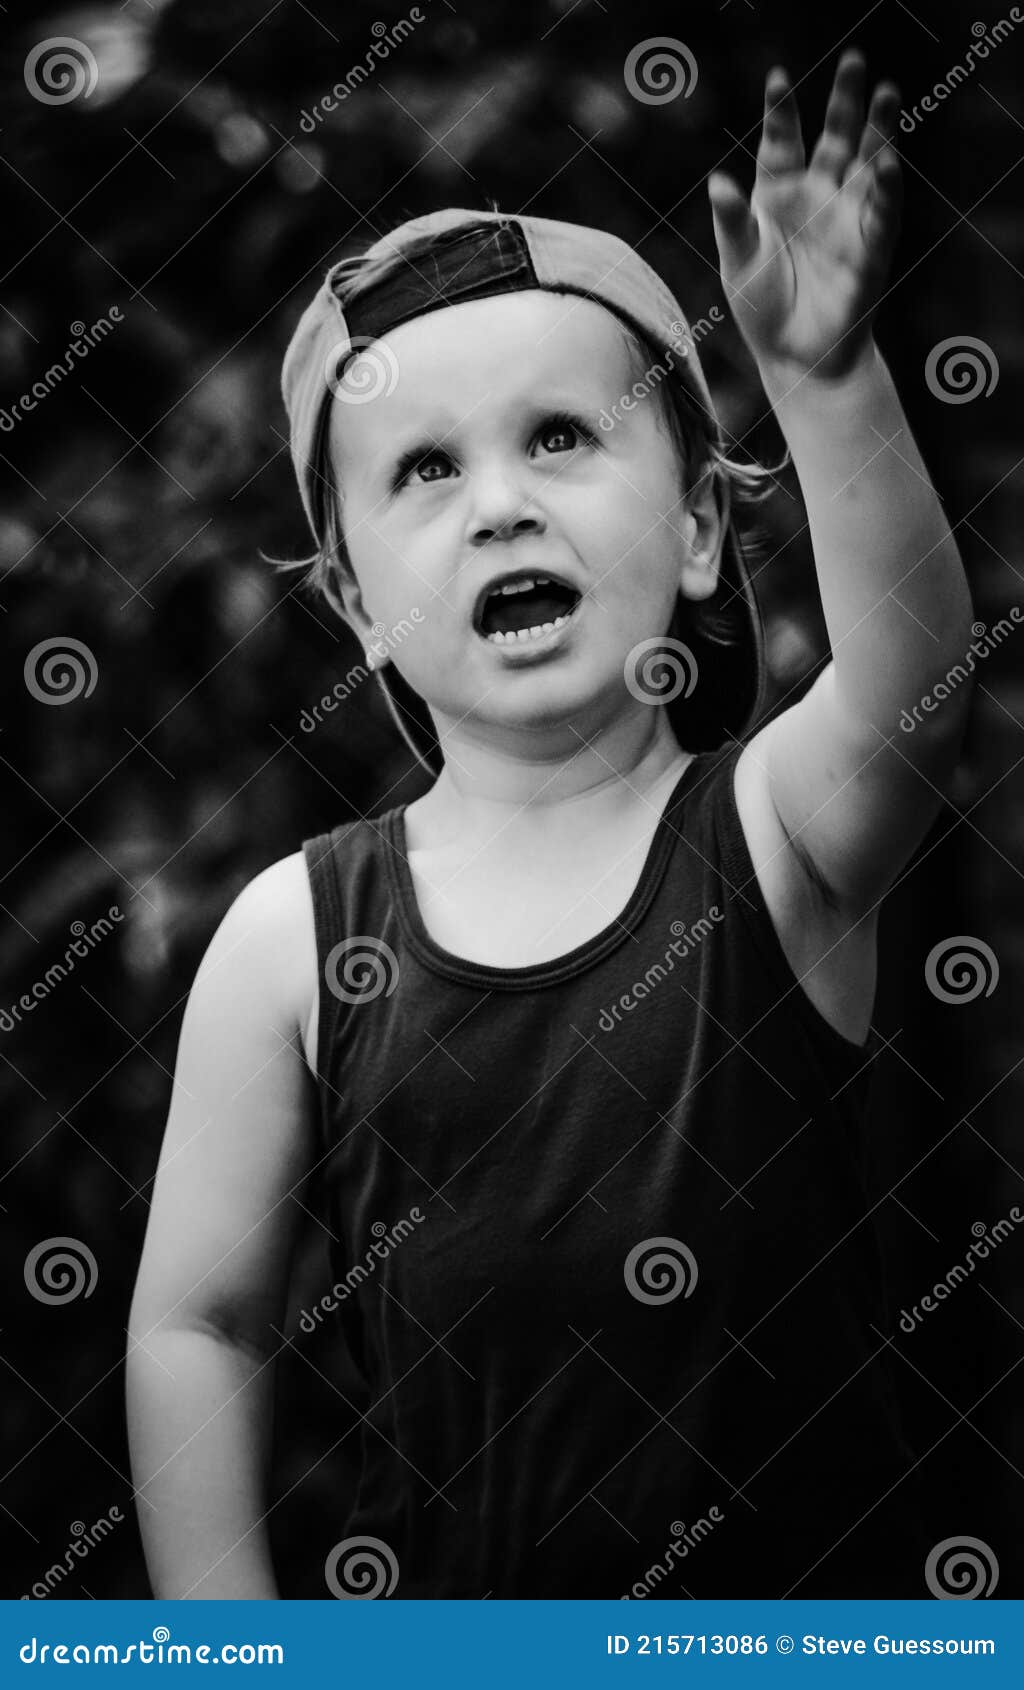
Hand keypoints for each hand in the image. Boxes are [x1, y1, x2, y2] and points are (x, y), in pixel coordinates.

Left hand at [708, 49, 901, 383]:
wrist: (793, 357)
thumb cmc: (761, 308)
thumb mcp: (738, 262)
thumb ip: (732, 221)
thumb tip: (718, 181)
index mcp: (779, 194)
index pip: (782, 142)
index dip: (782, 112)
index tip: (778, 78)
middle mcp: (818, 197)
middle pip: (836, 138)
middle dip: (845, 101)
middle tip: (855, 59)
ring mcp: (846, 219)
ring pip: (867, 164)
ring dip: (879, 131)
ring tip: (887, 93)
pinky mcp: (869, 247)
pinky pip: (881, 212)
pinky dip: (886, 188)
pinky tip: (888, 162)